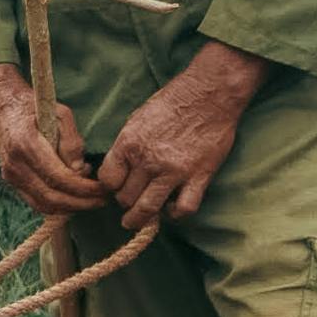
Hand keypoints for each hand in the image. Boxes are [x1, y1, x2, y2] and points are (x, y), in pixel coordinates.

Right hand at [0, 64, 104, 215]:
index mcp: (26, 144)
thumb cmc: (34, 107)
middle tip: (102, 200)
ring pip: (43, 205)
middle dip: (81, 203)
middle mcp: (15, 164)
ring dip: (71, 208)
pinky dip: (57, 206)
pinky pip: (35, 203)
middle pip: (52, 197)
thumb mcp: (59, 113)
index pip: (59, 178)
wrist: (2, 109)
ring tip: (91, 200)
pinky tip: (73, 198)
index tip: (103, 189)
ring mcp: (10, 175)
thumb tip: (79, 170)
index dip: (84, 188)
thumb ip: (72, 141)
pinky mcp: (11, 181)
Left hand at [98, 42, 270, 226]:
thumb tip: (119, 166)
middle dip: (124, 202)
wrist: (209, 94)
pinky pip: (184, 208)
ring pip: (148, 209)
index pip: (107, 179)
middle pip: (125, 197)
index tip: (114, 187)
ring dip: (140, 219)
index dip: (109, 186)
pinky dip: (176, 215)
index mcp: (129, 143)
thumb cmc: (172, 102)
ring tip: (138, 222)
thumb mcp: (137, 119)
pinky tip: (172, 210)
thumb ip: (127, 145)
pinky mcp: (198, 177)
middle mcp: (148, 160)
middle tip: (128, 202)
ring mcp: (174, 171)